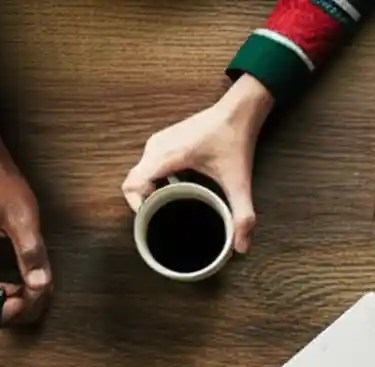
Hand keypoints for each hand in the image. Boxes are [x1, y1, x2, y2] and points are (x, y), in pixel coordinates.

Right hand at [0, 165, 51, 326]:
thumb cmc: (0, 189)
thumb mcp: (22, 218)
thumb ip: (31, 252)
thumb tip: (40, 286)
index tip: (20, 298)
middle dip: (7, 312)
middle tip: (34, 294)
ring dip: (10, 304)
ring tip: (34, 287)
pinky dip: (9, 294)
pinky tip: (26, 280)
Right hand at [121, 74, 273, 252]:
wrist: (238, 111)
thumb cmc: (234, 140)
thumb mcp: (239, 182)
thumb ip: (242, 215)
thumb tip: (242, 247)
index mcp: (167, 155)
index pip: (132, 183)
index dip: (136, 207)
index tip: (153, 221)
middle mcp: (156, 147)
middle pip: (133, 182)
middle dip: (143, 204)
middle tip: (162, 220)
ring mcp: (157, 142)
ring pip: (139, 174)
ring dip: (148, 193)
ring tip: (166, 209)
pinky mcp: (162, 142)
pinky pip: (147, 166)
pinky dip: (153, 182)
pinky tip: (172, 193)